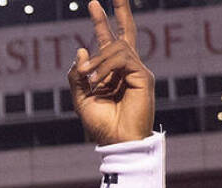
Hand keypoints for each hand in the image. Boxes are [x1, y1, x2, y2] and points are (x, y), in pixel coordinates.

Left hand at [67, 1, 153, 144]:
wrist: (116, 141)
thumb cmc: (102, 125)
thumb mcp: (82, 98)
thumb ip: (78, 76)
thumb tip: (82, 50)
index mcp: (113, 72)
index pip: (110, 41)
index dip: (102, 21)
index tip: (94, 3)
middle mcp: (127, 68)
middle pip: (126, 32)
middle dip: (119, 10)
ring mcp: (137, 71)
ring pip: (117, 47)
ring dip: (98, 61)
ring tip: (89, 79)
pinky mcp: (143, 76)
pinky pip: (122, 58)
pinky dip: (106, 67)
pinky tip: (97, 81)